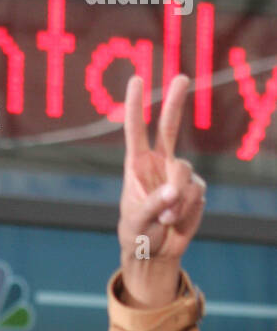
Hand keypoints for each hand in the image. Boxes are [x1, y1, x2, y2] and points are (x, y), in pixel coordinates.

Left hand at [117, 75, 205, 307]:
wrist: (155, 253)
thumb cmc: (137, 234)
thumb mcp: (137, 222)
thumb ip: (153, 206)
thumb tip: (174, 190)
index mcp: (137, 166)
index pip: (136, 131)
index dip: (135, 106)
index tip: (136, 80)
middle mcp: (158, 164)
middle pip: (169, 127)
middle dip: (176, 102)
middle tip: (182, 77)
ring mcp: (178, 175)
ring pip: (185, 172)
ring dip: (177, 199)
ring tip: (166, 219)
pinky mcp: (194, 189)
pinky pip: (195, 193)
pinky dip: (186, 210)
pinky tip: (176, 222)